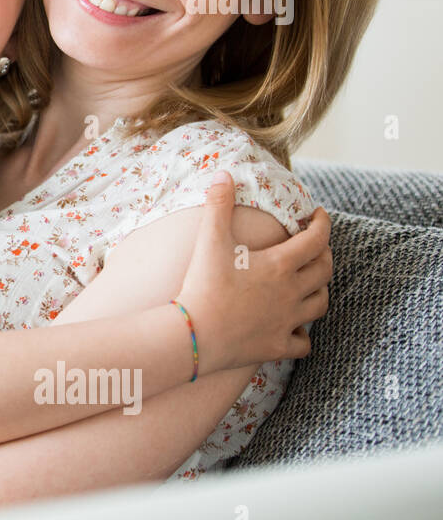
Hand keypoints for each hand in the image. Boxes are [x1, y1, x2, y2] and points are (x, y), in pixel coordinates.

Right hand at [175, 171, 330, 372]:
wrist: (194, 335)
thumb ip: (218, 205)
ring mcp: (287, 321)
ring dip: (320, 290)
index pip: (317, 238)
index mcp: (281, 264)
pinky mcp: (278, 346)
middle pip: (325, 271)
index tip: (319, 215)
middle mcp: (292, 292)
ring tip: (310, 284)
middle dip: (325, 254)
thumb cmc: (202, 286)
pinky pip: (304, 342)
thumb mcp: (209, 241)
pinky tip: (295, 328)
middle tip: (316, 247)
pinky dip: (304, 334)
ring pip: (321, 304)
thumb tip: (224, 173)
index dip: (322, 223)